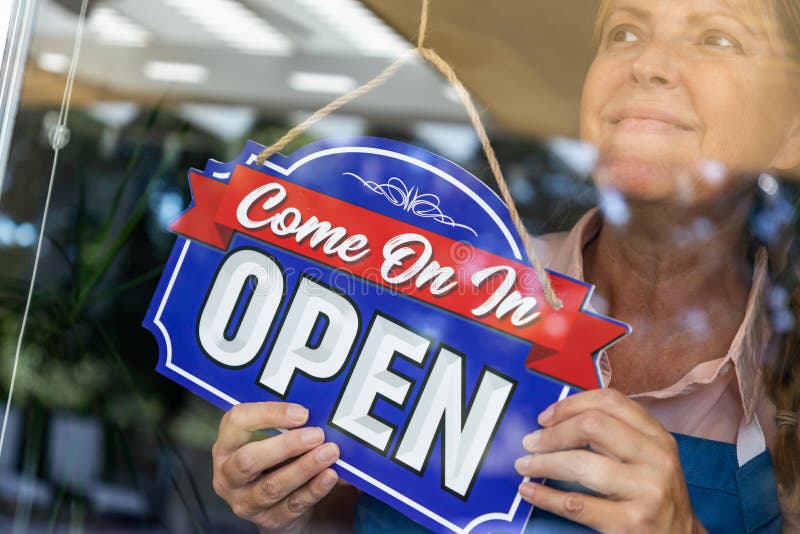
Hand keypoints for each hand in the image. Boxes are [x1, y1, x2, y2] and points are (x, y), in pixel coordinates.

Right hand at [212, 402, 340, 532]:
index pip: (237, 421)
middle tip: (317, 434)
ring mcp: (245, 501)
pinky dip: (314, 489)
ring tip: (330, 452)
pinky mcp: (269, 520)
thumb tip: (321, 410)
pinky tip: (330, 475)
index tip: (302, 413)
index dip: (269, 414)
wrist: (282, 504)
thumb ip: (287, 424)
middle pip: (248, 459)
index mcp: (227, 444)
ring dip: (304, 467)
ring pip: (272, 486)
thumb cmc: (278, 459)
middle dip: (286, 445)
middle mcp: (228, 474)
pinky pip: (293, 504)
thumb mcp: (273, 438)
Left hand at [514, 389, 705, 533]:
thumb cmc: (654, 496)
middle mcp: (656, 459)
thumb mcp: (648, 458)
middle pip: (592, 426)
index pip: (610, 402)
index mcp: (657, 437)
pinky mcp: (631, 523)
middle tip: (530, 442)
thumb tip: (557, 422)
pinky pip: (576, 505)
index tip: (546, 417)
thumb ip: (615, 435)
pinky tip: (530, 491)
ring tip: (524, 465)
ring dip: (543, 462)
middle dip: (553, 433)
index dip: (571, 405)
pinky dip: (545, 496)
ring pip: (580, 463)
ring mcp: (646, 491)